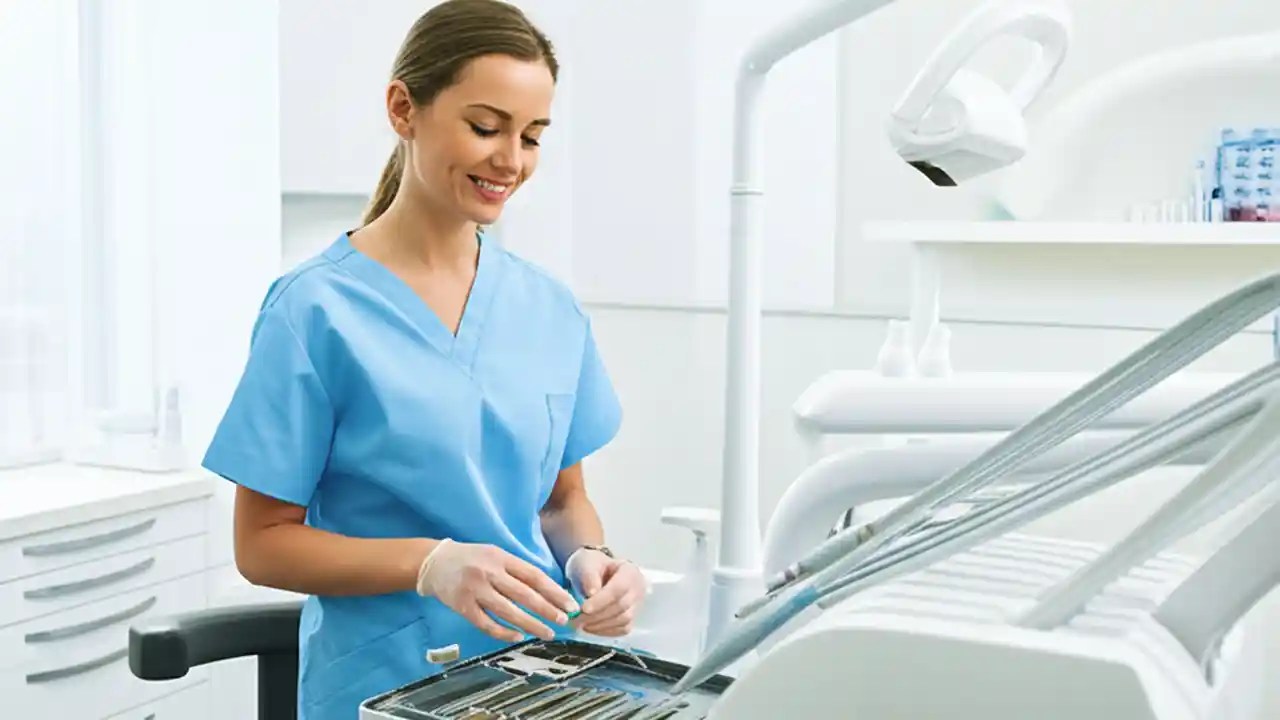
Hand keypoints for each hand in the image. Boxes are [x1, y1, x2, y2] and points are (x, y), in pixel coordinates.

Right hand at [416, 539, 579, 642]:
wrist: (434, 562)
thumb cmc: (471, 559)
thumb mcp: (495, 554)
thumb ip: (517, 569)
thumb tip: (548, 590)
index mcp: (501, 558)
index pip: (533, 576)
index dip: (553, 591)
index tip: (569, 604)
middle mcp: (489, 573)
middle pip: (524, 594)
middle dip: (547, 610)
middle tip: (564, 621)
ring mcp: (475, 590)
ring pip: (508, 611)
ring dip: (530, 624)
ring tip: (546, 633)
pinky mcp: (462, 606)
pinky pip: (486, 623)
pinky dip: (503, 632)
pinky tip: (518, 636)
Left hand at [564, 548, 647, 636]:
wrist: (595, 572)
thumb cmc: (592, 565)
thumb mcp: (587, 563)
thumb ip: (589, 576)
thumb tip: (591, 593)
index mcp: (630, 572)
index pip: (619, 588)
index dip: (602, 600)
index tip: (584, 608)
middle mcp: (638, 589)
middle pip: (621, 606)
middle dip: (597, 615)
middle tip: (576, 620)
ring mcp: (636, 604)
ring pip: (623, 620)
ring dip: (600, 625)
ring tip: (579, 624)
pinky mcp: (631, 618)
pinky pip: (622, 629)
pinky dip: (605, 631)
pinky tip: (589, 627)